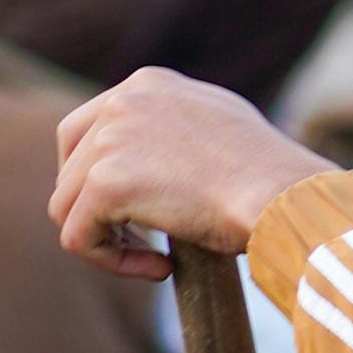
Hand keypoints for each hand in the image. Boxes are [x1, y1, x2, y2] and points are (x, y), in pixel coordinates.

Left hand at [47, 65, 314, 273]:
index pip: (86, 131)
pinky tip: (161, 268)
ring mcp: (110, 140)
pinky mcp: (107, 183)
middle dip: (96, 211)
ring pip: (67, 206)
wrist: (286, 197)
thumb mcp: (219, 126)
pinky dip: (112, 262)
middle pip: (69, 168)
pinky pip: (79, 238)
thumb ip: (174, 129)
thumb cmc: (270, 177)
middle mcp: (122, 101)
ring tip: (155, 258)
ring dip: (107, 240)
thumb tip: (147, 161)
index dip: (99, 181)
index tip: (139, 214)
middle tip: (142, 240)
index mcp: (147, 84)